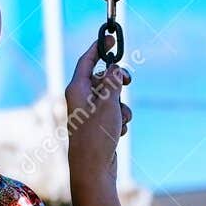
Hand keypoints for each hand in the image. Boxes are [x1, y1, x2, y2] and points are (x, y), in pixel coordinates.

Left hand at [64, 29, 132, 189]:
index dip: (99, 47)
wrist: (93, 169)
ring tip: (120, 119)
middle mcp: (81, 98)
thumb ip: (113, 81)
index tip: (110, 36)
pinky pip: (115, 113)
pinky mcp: (99, 125)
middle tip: (128, 81)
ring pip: (113, 97)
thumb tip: (115, 68)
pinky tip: (118, 132)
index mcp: (77, 88)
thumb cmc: (96, 135)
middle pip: (103, 77)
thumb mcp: (108, 102)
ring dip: (122, 106)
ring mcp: (90, 113)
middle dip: (118, 82)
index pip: (87, 60)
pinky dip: (120, 119)